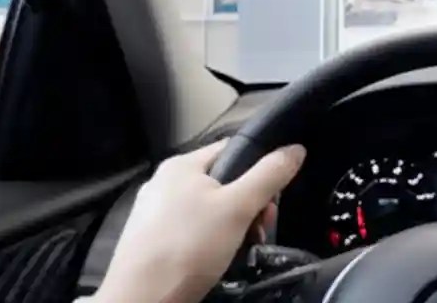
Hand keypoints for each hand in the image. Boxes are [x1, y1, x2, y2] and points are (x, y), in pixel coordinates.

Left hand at [93, 140, 306, 302]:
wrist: (140, 299)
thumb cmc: (189, 246)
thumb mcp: (238, 208)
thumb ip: (269, 176)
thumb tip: (295, 148)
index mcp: (181, 165)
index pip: (232, 150)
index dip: (259, 170)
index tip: (272, 200)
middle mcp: (163, 183)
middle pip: (222, 183)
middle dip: (248, 206)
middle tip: (259, 231)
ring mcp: (153, 213)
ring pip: (208, 211)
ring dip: (232, 228)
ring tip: (239, 250)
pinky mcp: (150, 240)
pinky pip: (190, 231)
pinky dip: (208, 242)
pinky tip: (214, 261)